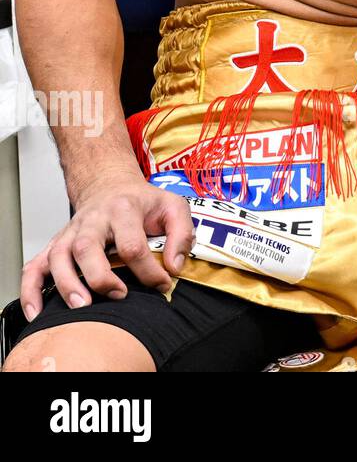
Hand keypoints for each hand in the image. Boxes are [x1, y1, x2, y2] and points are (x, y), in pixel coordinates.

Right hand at [19, 167, 193, 319]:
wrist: (110, 186)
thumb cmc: (142, 202)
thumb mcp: (173, 207)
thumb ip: (182, 235)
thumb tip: (174, 267)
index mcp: (124, 209)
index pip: (133, 245)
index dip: (148, 271)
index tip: (162, 285)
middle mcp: (92, 221)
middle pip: (87, 248)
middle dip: (100, 276)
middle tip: (118, 295)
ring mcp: (69, 233)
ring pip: (58, 258)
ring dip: (67, 284)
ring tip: (82, 307)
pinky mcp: (55, 245)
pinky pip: (34, 267)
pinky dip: (30, 290)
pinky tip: (35, 312)